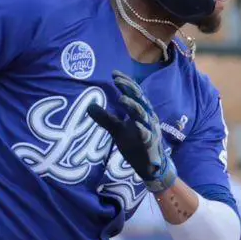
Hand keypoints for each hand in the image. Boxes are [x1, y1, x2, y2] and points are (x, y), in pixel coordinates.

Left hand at [84, 72, 177, 193]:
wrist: (150, 166)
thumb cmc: (135, 144)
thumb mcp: (117, 130)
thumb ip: (106, 118)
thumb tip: (89, 106)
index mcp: (141, 112)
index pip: (135, 93)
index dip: (126, 83)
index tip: (114, 74)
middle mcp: (147, 118)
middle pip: (140, 99)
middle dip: (129, 89)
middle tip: (117, 81)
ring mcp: (151, 130)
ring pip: (144, 115)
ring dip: (133, 106)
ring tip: (122, 99)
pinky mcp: (151, 144)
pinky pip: (147, 136)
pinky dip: (143, 130)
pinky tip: (137, 126)